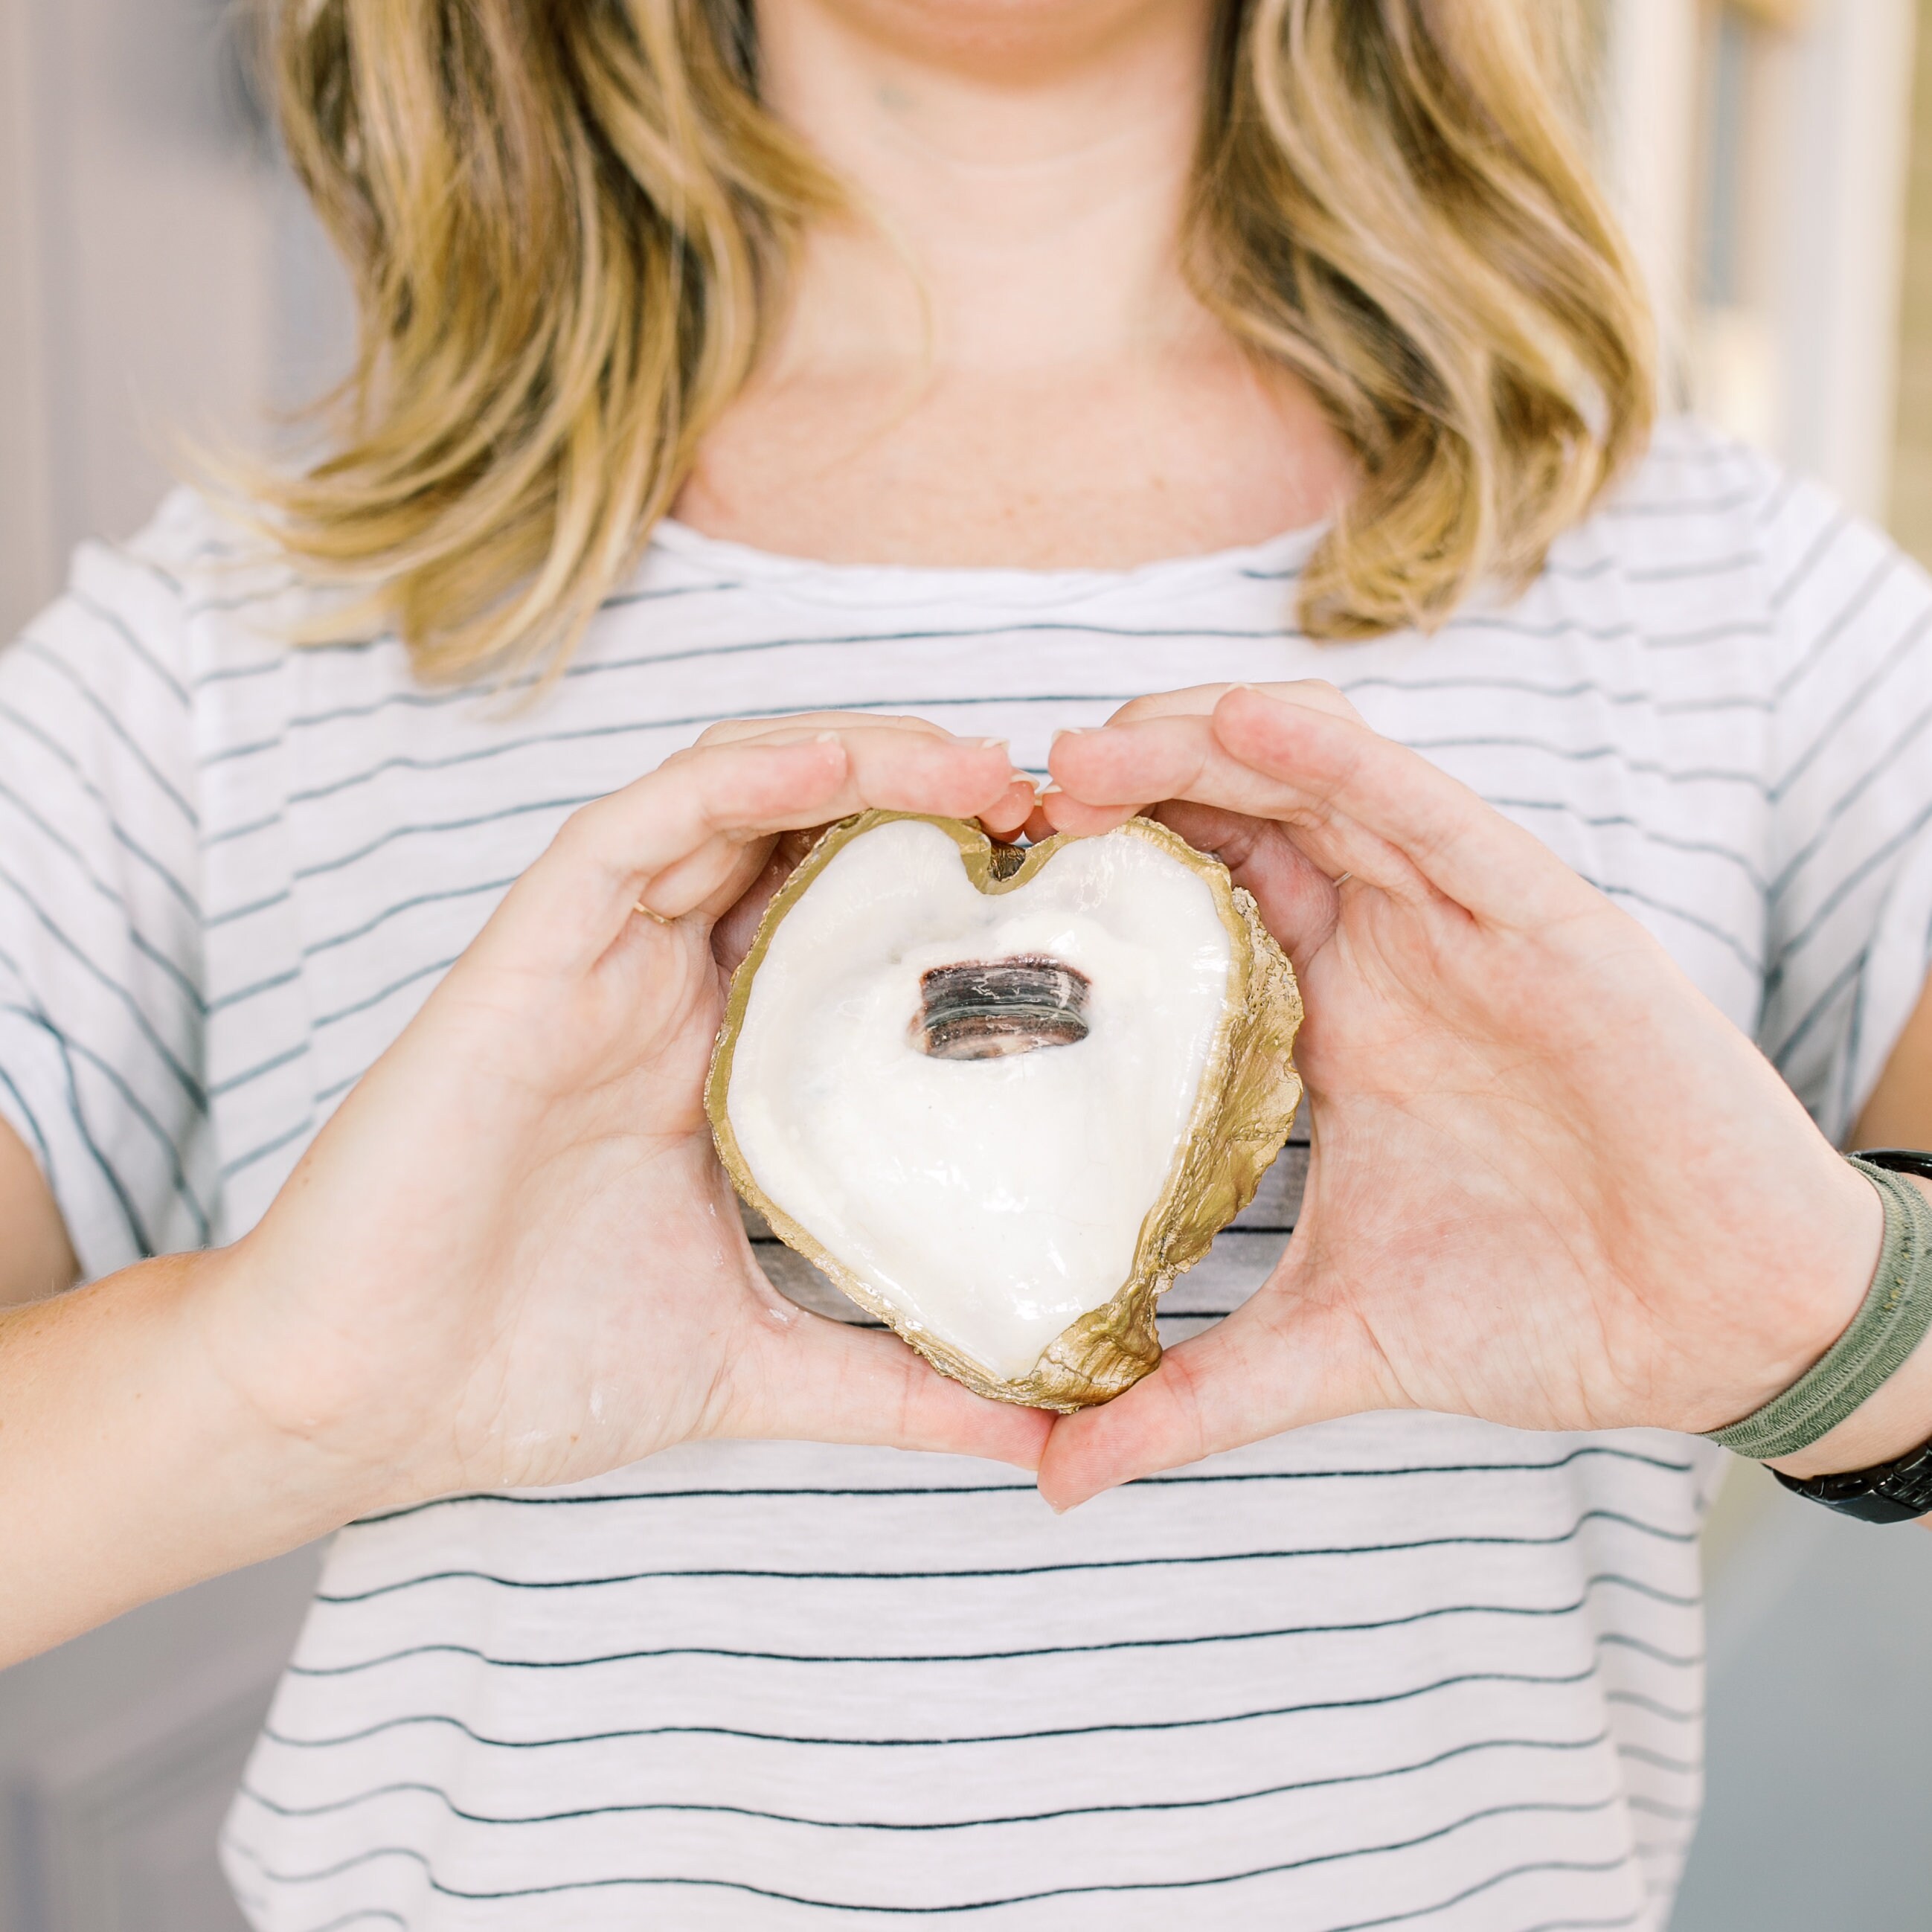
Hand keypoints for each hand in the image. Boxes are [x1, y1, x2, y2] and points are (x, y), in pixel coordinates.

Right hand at [204, 717, 1050, 1513]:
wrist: (359, 1402)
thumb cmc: (531, 1368)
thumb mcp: (762, 1363)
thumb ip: (899, 1383)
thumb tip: (1050, 1428)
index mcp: (723, 1060)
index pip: (858, 932)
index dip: (968, 898)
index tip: (1083, 905)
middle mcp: (670, 987)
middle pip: (817, 840)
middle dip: (938, 803)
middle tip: (1063, 815)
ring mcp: (600, 959)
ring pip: (739, 799)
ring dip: (865, 761)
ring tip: (986, 770)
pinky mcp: (530, 949)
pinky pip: (642, 825)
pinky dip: (740, 776)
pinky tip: (842, 763)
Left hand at [1035, 684, 1884, 1506]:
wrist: (1720, 1330)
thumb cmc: (1542, 1312)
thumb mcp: (1332, 1342)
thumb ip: (1196, 1396)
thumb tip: (1055, 1478)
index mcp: (1329, 1019)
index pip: (1198, 896)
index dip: (1098, 868)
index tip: (990, 879)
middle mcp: (1385, 947)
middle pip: (1236, 809)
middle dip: (1127, 779)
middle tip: (1015, 790)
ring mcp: (1458, 921)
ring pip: (1315, 777)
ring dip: (1200, 742)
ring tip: (1089, 751)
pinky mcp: (1543, 916)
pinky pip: (1425, 809)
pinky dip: (1337, 759)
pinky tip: (1243, 726)